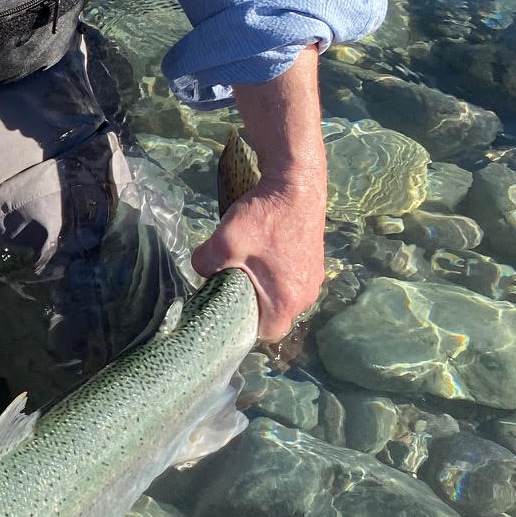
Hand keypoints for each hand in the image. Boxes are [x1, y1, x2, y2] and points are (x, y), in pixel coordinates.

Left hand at [191, 175, 324, 341]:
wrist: (296, 183)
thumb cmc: (265, 217)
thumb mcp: (223, 242)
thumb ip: (204, 264)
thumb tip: (201, 271)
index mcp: (286, 300)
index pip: (263, 333)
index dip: (242, 327)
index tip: (225, 311)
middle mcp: (306, 295)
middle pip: (274, 316)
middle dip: (251, 306)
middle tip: (229, 287)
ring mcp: (314, 278)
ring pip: (282, 297)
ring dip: (263, 289)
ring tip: (244, 269)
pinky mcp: (314, 262)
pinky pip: (291, 280)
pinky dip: (275, 275)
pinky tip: (261, 256)